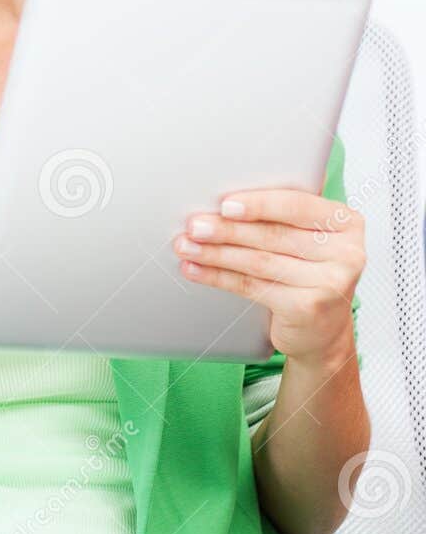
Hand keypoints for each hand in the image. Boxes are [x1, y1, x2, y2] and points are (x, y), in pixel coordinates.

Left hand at [172, 188, 364, 366]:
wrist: (323, 330)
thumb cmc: (307, 272)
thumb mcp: (305, 238)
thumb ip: (278, 216)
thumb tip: (219, 203)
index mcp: (346, 222)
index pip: (297, 205)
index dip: (259, 204)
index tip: (225, 205)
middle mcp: (347, 252)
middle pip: (273, 235)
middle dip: (226, 229)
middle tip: (194, 225)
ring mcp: (331, 282)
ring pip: (259, 261)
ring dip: (215, 253)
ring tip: (186, 246)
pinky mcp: (310, 307)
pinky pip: (253, 286)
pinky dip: (218, 277)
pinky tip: (196, 269)